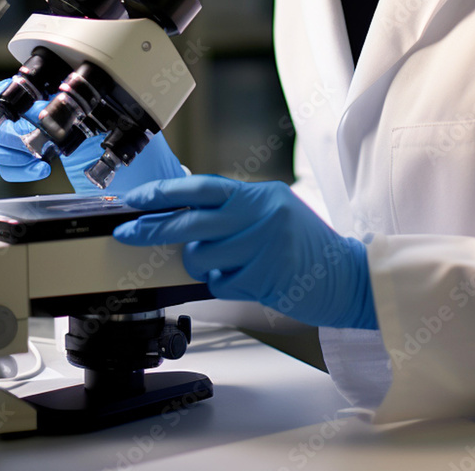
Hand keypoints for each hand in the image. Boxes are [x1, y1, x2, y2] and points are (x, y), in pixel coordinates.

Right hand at [0, 79, 186, 191]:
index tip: (23, 115)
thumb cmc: (141, 148)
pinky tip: (38, 170)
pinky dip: (14, 168)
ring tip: (34, 159)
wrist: (144, 184)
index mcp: (67, 88)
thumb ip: (84, 110)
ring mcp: (41, 134)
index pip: (22, 82)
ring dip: (6, 149)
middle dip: (6, 127)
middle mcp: (49, 108)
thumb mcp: (118, 123)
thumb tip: (50, 105)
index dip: (12, 95)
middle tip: (28, 143)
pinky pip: (8, 163)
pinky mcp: (40, 160)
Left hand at [113, 175, 377, 328]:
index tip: (135, 199)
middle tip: (127, 233)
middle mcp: (263, 212)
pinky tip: (252, 280)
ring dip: (204, 266)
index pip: (202, 188)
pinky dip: (228, 286)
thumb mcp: (273, 214)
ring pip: (201, 257)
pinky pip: (221, 284)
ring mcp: (265, 243)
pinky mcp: (266, 274)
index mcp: (260, 194)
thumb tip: (182, 212)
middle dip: (152, 228)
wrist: (347, 277)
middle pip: (191, 221)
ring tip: (232, 265)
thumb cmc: (304, 248)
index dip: (164, 193)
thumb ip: (234, 211)